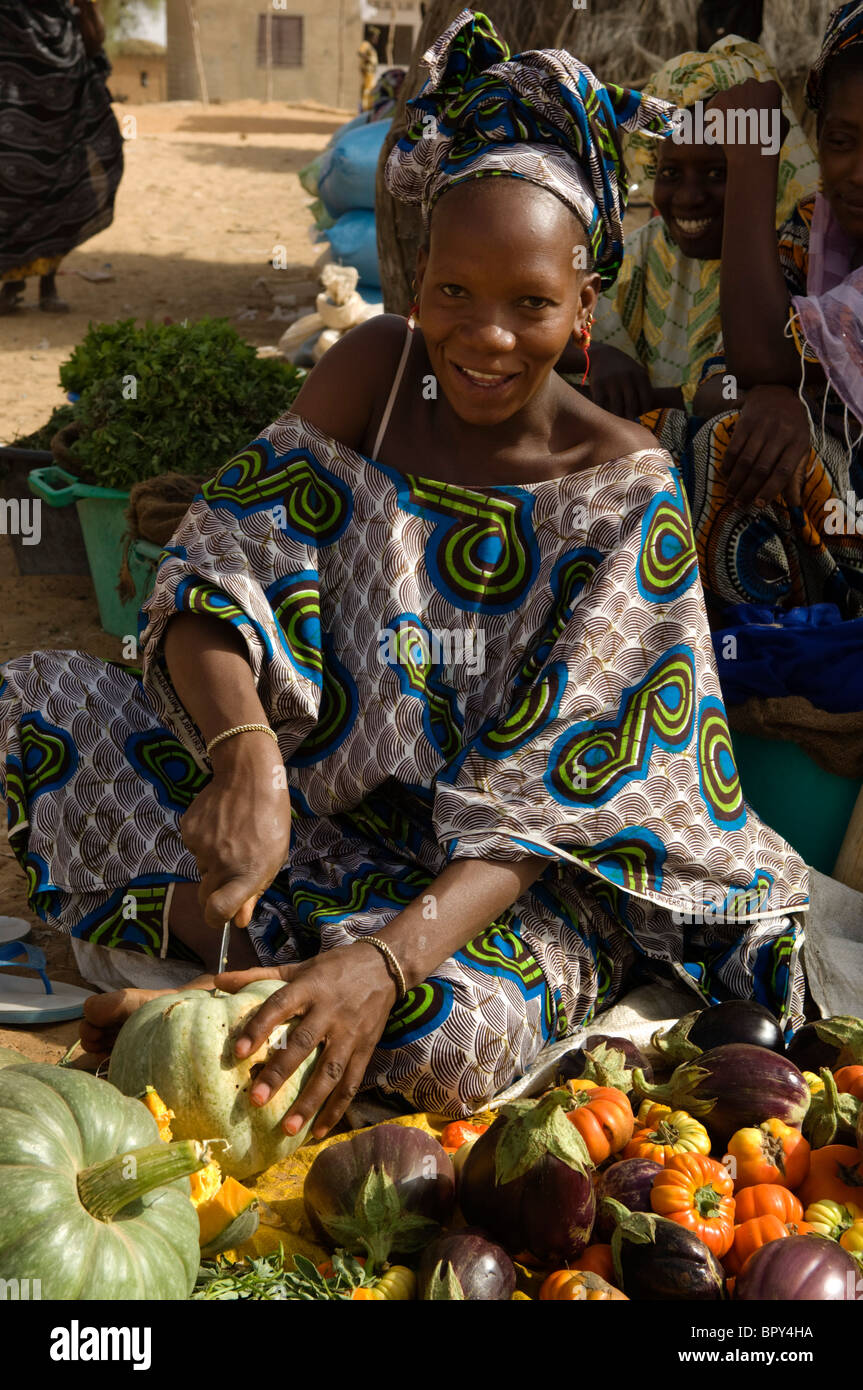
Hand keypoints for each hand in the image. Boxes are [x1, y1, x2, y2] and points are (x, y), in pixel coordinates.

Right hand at [179, 737, 291, 929]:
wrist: (249, 776)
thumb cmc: (269, 818)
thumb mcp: (274, 857)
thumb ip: (254, 891)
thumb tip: (239, 921)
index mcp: (247, 874)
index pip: (217, 912)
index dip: (216, 920)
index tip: (219, 917)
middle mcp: (222, 864)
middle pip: (206, 896)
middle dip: (216, 891)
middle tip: (233, 868)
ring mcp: (202, 847)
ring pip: (202, 868)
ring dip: (214, 860)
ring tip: (232, 835)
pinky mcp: (189, 831)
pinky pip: (194, 847)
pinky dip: (205, 841)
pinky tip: (221, 823)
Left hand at [220, 944, 398, 1138]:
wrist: (385, 967)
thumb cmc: (334, 968)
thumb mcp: (299, 967)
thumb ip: (259, 976)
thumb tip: (217, 982)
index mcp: (310, 988)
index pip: (280, 1006)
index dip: (259, 1028)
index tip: (238, 1052)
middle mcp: (330, 1012)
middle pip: (304, 1045)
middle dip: (280, 1074)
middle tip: (256, 1100)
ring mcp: (350, 1034)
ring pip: (330, 1072)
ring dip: (310, 1102)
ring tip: (288, 1128)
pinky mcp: (365, 1050)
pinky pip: (351, 1084)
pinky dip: (336, 1110)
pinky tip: (318, 1132)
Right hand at [589, 344, 654, 419]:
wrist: (603, 355)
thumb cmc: (624, 369)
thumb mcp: (638, 374)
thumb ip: (644, 389)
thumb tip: (647, 411)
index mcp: (640, 376)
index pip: (646, 401)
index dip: (643, 411)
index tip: (639, 415)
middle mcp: (627, 378)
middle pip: (631, 406)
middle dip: (630, 417)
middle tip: (627, 422)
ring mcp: (612, 382)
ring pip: (616, 408)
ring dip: (617, 417)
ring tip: (617, 421)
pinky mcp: (598, 386)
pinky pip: (602, 405)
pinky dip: (603, 412)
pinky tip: (604, 414)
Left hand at [705, 79, 788, 158]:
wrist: (751, 155)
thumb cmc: (769, 145)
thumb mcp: (782, 125)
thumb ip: (775, 111)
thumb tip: (769, 108)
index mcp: (771, 87)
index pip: (761, 93)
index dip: (757, 110)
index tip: (754, 124)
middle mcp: (753, 84)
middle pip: (744, 93)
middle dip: (741, 106)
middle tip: (740, 127)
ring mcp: (734, 90)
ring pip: (728, 99)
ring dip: (727, 111)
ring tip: (731, 131)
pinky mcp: (718, 99)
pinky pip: (713, 106)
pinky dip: (714, 117)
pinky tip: (720, 130)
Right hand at [721, 385, 811, 508]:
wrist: (777, 390)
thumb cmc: (792, 425)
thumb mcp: (800, 446)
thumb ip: (795, 475)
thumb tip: (795, 505)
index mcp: (797, 443)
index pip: (783, 472)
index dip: (769, 490)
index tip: (758, 505)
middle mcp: (781, 434)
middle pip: (761, 469)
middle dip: (748, 490)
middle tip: (739, 505)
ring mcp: (762, 427)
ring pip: (746, 461)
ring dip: (735, 481)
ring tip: (730, 495)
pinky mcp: (746, 422)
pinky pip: (734, 448)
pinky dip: (727, 464)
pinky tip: (724, 475)